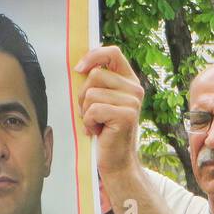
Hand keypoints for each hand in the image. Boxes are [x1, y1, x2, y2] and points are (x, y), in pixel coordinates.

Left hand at [74, 46, 144, 176]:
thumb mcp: (100, 102)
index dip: (93, 56)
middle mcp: (135, 88)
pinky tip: (97, 131)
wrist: (116, 160)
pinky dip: (89, 122)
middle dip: (83, 95)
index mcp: (129, 81)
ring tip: (96, 123)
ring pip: (91, 93)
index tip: (78, 69)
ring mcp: (132, 102)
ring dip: (86, 111)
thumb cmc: (104, 131)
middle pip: (95, 75)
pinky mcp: (126, 116)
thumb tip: (78, 65)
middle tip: (92, 113)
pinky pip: (93, 109)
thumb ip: (95, 83)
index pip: (113, 53)